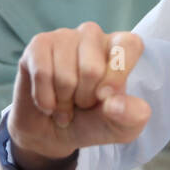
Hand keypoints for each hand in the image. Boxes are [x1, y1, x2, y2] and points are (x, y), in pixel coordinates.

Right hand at [7, 22, 151, 169]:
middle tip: (82, 103)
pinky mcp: (38, 45)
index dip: (117, 75)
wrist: (53, 133)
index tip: (106, 98)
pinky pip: (42, 73)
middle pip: (92, 69)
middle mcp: (93, 36)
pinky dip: (44, 98)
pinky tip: (48, 102)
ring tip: (65, 104)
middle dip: (85, 99)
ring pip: (64, 75)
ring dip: (63, 102)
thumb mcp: (121, 127)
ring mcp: (64, 36)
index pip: (130, 45)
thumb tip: (113, 103)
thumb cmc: (93, 122)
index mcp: (121, 48)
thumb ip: (131, 117)